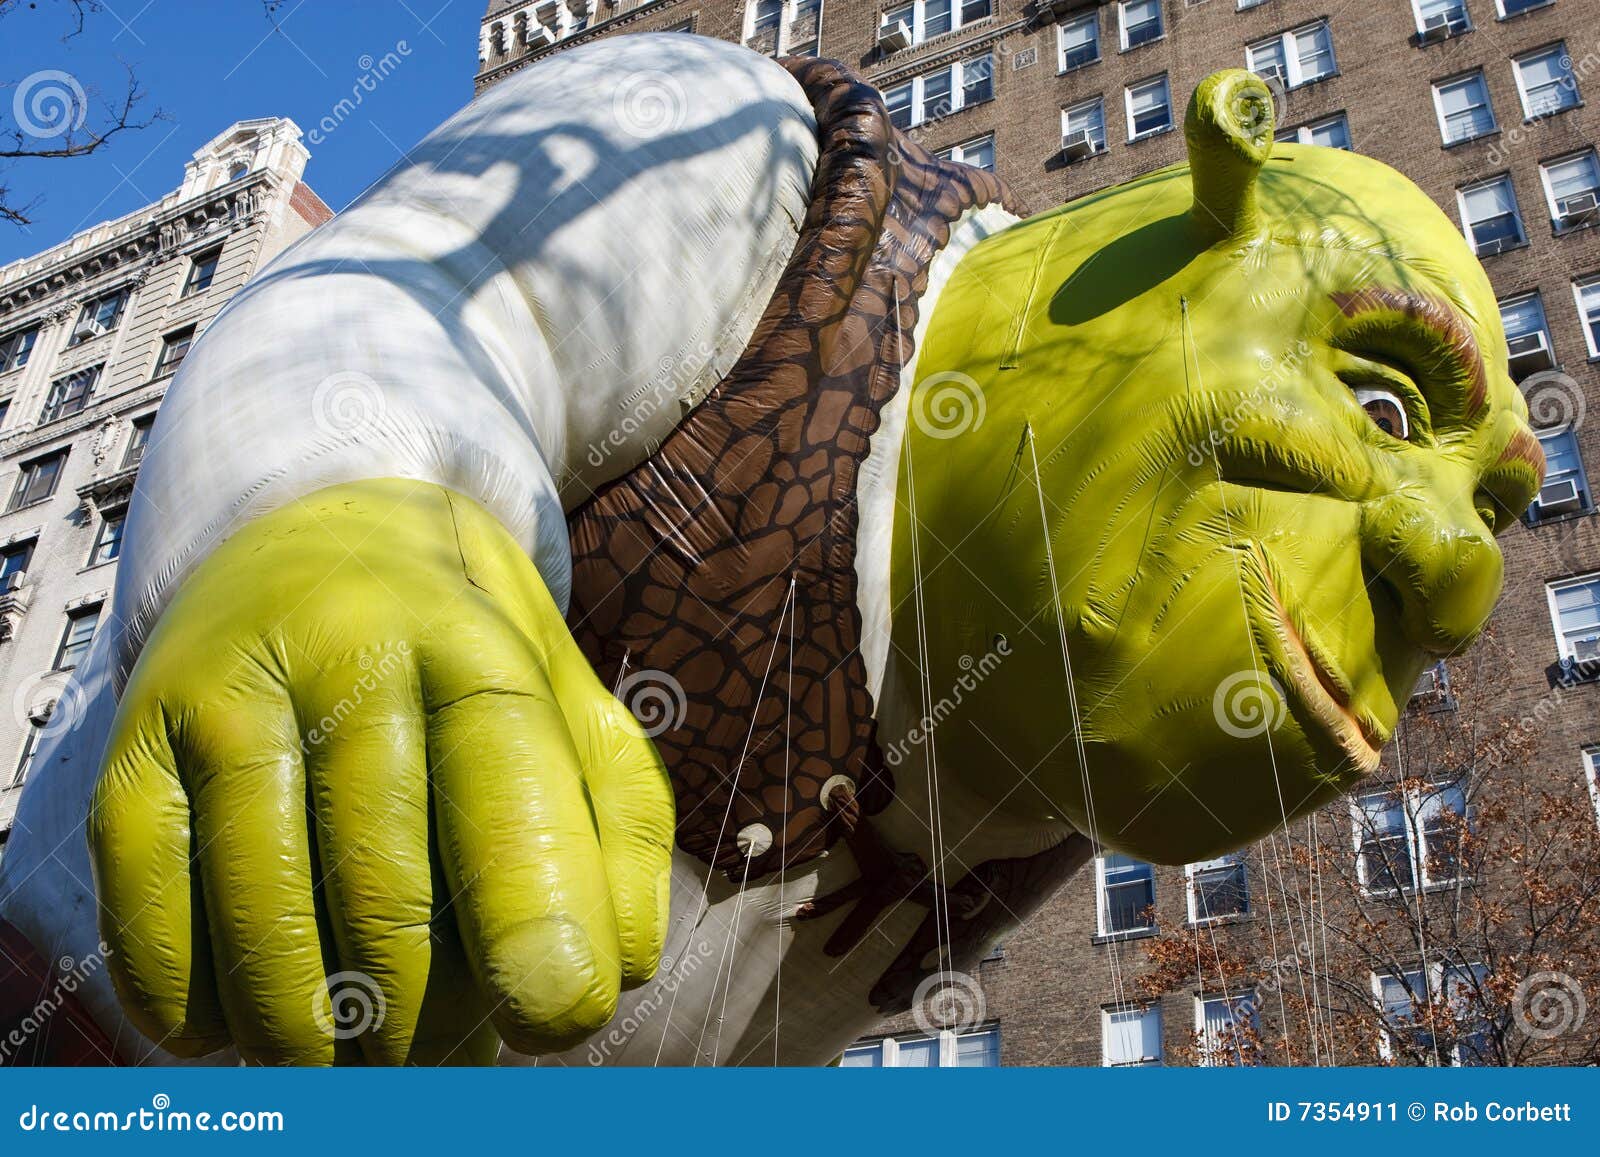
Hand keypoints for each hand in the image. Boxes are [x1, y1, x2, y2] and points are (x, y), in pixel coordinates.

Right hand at [89, 480, 672, 1064]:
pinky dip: (194, 1000)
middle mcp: (345, 654)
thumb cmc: (471, 658)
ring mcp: (228, 698)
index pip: (503, 775)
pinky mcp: (135, 748)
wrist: (320, 532)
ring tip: (354, 1063)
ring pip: (262, 906)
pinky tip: (239, 1026)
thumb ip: (618, 830)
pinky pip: (148, 906)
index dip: (531, 903)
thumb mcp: (573, 710)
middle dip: (424, 1011)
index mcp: (473, 645)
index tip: (561, 1016)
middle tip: (448, 1065)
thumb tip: (627, 968)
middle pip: (382, 872)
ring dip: (312, 1028)